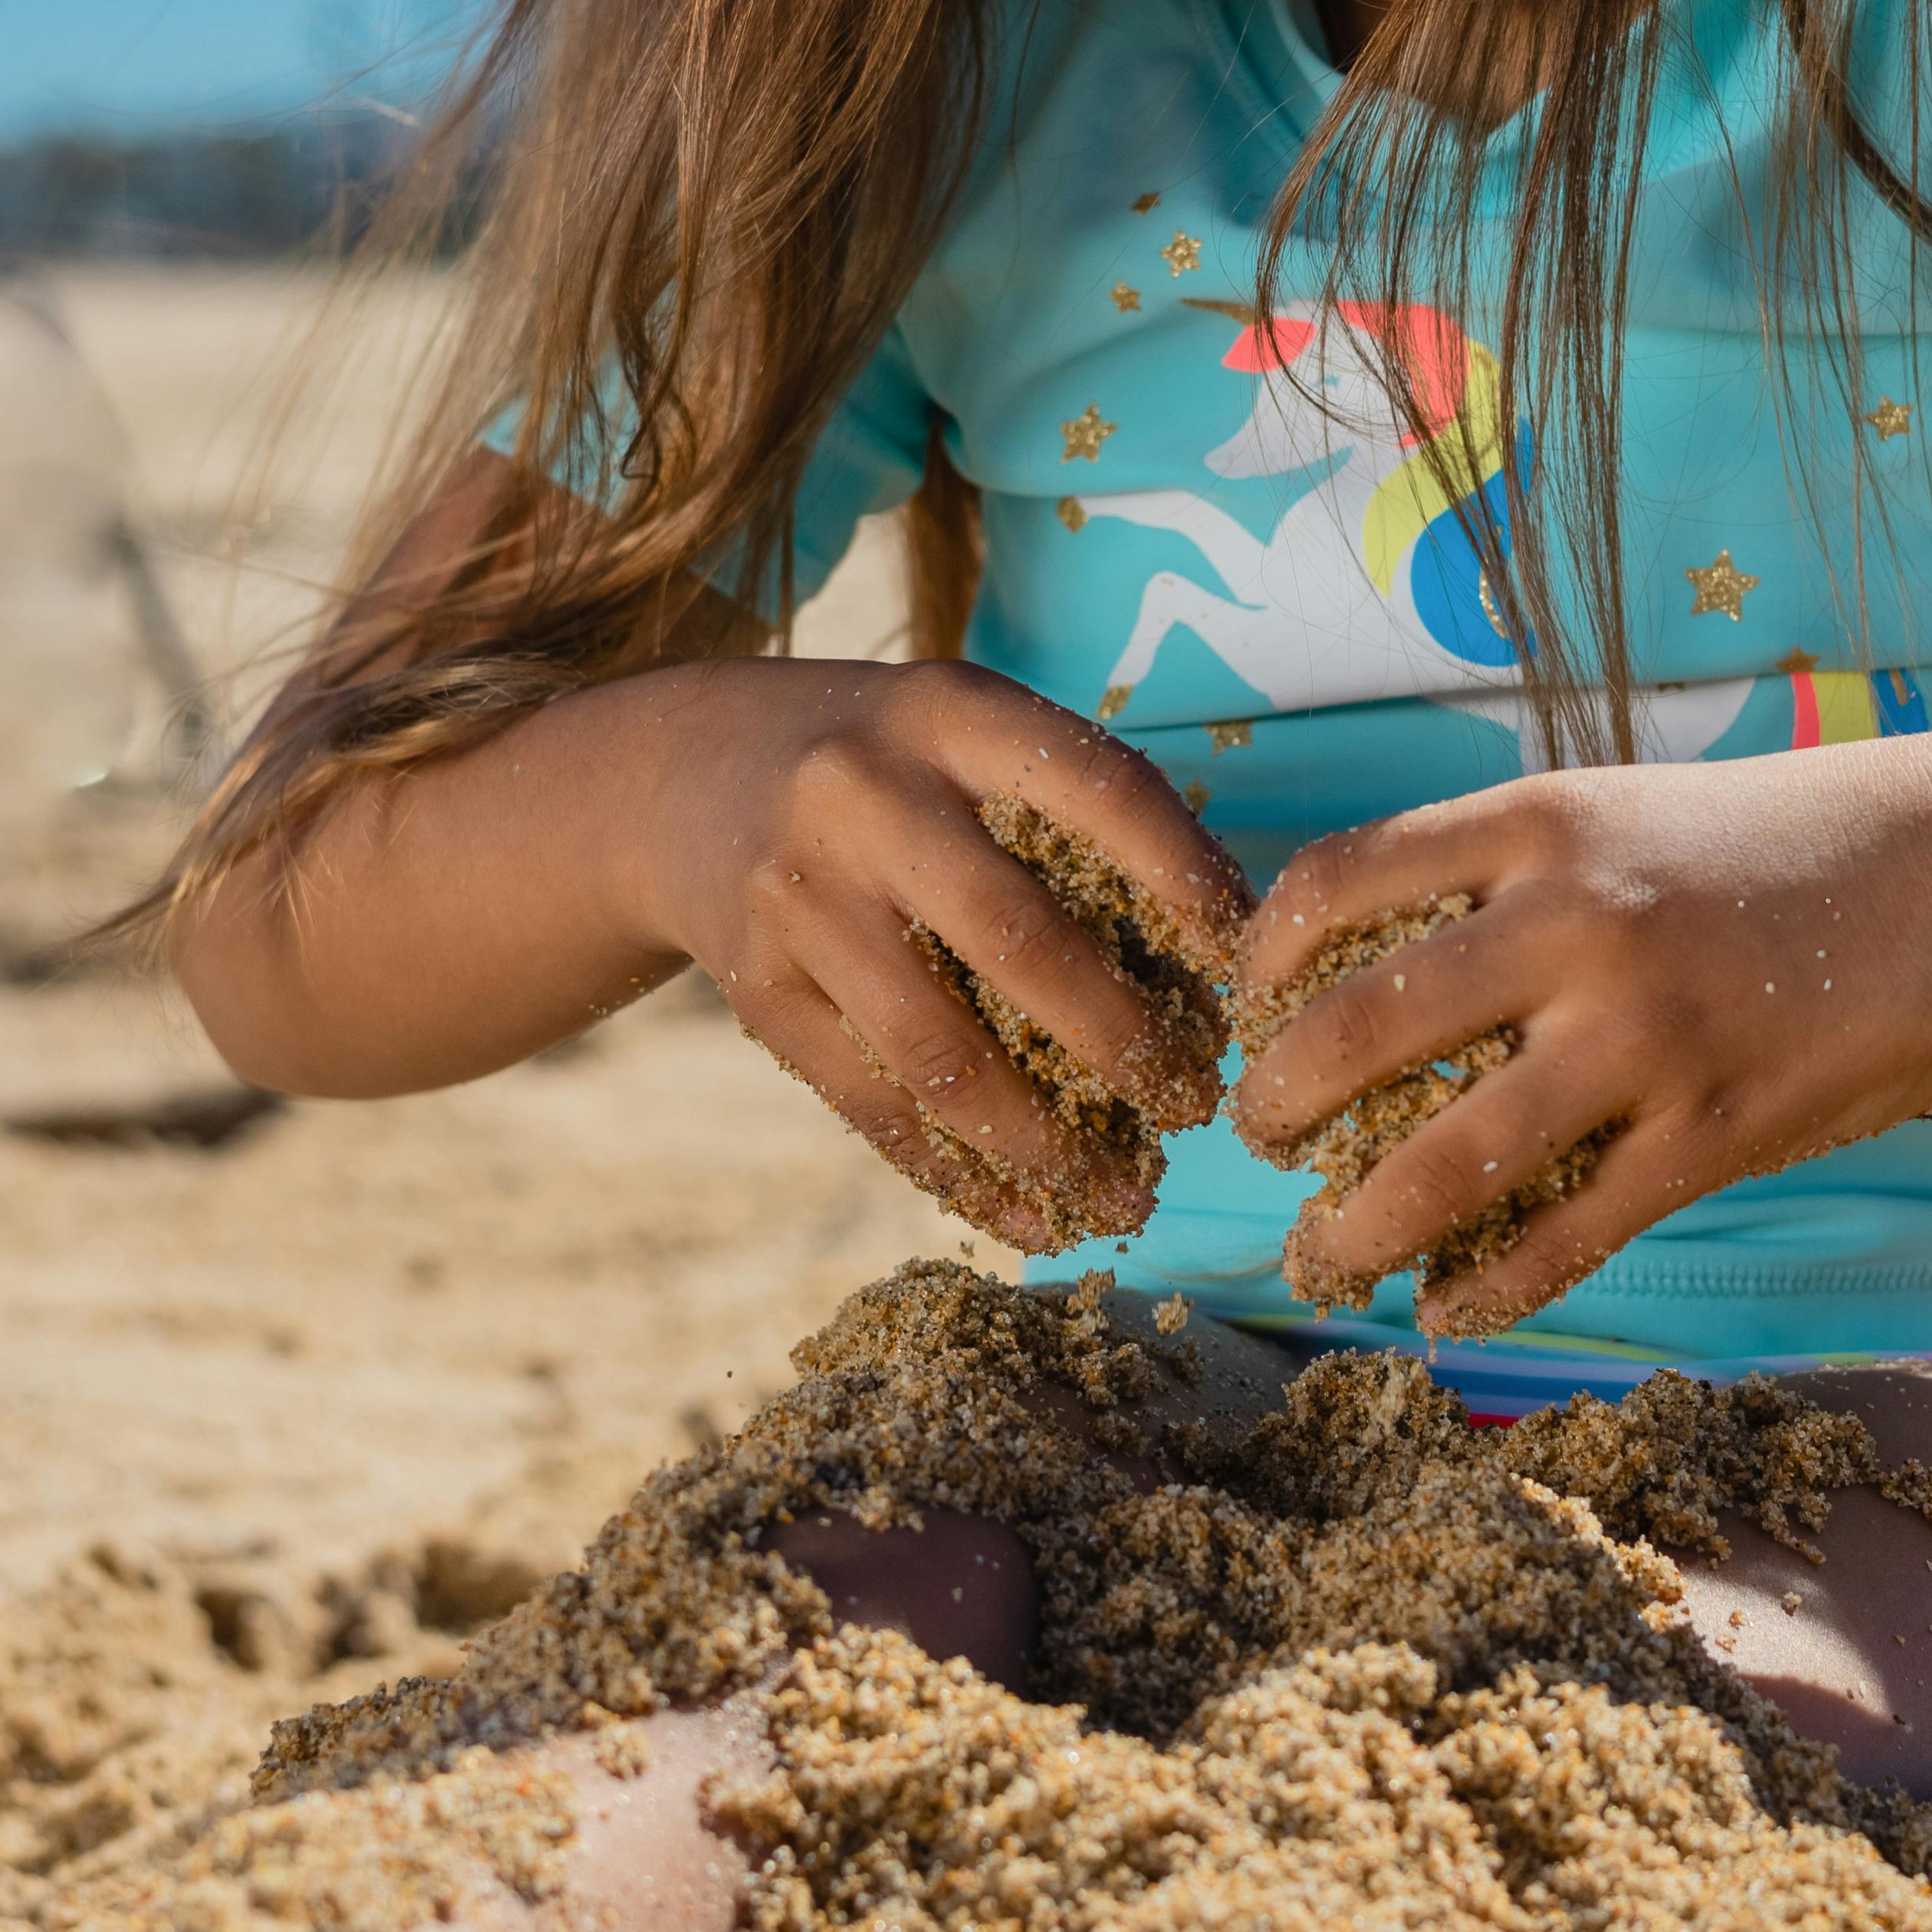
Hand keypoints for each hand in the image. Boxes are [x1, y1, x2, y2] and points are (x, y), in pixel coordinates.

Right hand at [621, 658, 1250, 1246]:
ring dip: (1048, 1141)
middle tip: (1196, 1103)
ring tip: (1128, 1193)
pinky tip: (1031, 1216)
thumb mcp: (967, 736)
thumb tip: (1220, 956)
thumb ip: (1076, 813)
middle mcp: (866, 798)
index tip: (1245, 963)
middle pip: (1019, 941)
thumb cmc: (890, 770)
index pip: (1099, 790)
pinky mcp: (762, 992)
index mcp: (949, 715)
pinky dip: (959, 1176)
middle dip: (1125, 1042)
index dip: (1184, 880)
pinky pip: (874, 1106)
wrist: (685, 780)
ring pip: (941, 1053)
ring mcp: (802, 900)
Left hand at [1230, 746, 1931, 1333]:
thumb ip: (1508, 873)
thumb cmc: (1788, 844)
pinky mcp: (1709, 1135)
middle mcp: (1576, 923)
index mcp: (1541, 824)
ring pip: (1438, 1163)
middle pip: (1350, 1029)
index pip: (1331, 885)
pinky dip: (1483, 1288)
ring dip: (1353, 1227)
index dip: (1260, 960)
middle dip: (1275, 1104)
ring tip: (1322, 1253)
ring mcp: (1643, 1038)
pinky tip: (1445, 1310)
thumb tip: (1372, 956)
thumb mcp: (1627, 810)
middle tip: (1264, 1138)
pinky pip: (1562, 1237)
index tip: (1251, 1007)